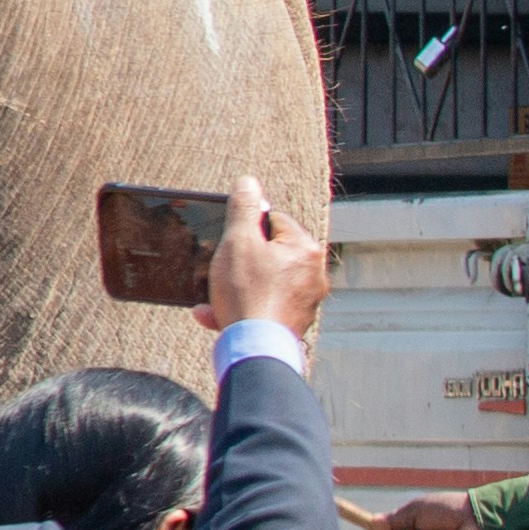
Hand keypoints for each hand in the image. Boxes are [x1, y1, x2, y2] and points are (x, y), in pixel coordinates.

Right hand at [199, 172, 327, 345]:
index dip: (244, 229)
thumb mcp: (238, 241)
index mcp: (306, 249)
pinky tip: (218, 313)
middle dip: (238, 259)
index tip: (229, 241)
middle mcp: (313, 274)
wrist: (254, 347)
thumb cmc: (248, 294)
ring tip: (215, 294)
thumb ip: (243, 208)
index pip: (273, 220)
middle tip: (220, 268)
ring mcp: (305, 300)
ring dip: (235, 285)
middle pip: (268, 251)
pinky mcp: (292, 321)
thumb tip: (249, 182)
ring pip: (263, 280)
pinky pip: (263, 304)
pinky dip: (242, 306)